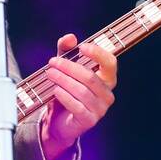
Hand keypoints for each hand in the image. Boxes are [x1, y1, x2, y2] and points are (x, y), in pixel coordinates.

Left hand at [39, 32, 116, 159]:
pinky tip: (55, 90)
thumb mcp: (65, 69)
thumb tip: (70, 37)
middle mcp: (107, 94)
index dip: (98, 54)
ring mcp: (100, 109)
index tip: (81, 47)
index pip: (110, 63)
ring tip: (49, 73)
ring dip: (63, 80)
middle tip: (52, 62)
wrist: (59, 122)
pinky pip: (77, 106)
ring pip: (82, 90)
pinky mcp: (89, 120)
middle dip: (69, 67)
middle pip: (90, 76)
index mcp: (107, 79)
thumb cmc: (66, 92)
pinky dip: (65, 96)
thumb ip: (66, 51)